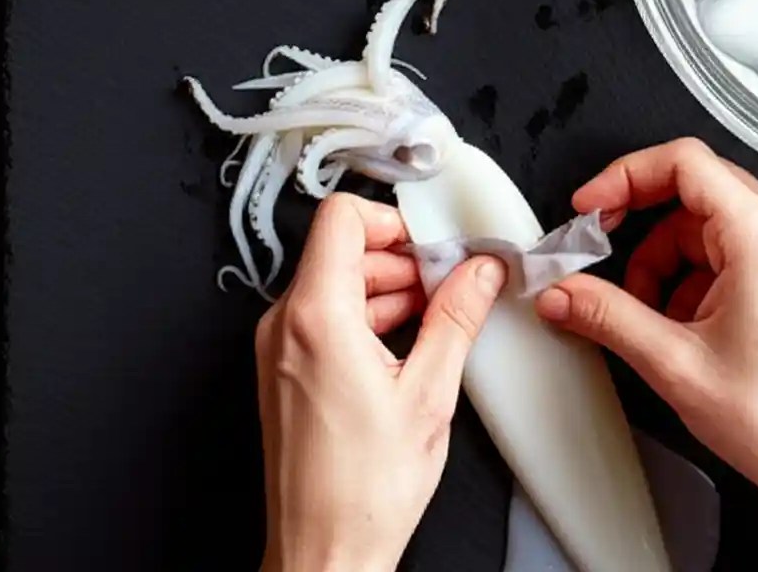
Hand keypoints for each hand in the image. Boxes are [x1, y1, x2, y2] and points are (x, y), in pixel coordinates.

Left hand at [256, 193, 505, 571]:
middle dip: (401, 260)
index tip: (432, 245)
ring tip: (437, 318)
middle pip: (341, 251)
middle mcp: (284, 326)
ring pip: (333, 285)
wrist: (323, 552)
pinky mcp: (283, 373)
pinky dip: (366, 318)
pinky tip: (407, 346)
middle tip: (451, 282)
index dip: (393, 222)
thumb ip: (457, 318)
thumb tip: (479, 273)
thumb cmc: (362, 492)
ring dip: (387, 290)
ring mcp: (278, 350)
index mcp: (316, 318)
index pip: (341, 218)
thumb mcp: (429, 393)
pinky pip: (323, 319)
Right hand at [535, 139, 757, 571]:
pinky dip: (695, 277)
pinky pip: (732, 250)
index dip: (625, 176)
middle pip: (694, 192)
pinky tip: (684, 326)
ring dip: (667, 262)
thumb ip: (605, 316)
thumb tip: (561, 291)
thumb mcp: (673, 364)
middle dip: (641, 229)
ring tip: (653, 319)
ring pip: (709, 225)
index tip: (590, 207)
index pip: (685, 163)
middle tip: (604, 262)